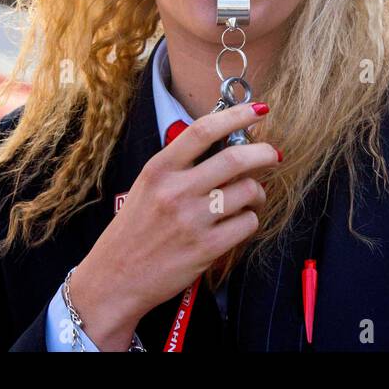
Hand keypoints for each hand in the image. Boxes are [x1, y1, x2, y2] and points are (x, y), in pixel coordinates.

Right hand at [67, 101, 278, 349]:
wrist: (115, 279)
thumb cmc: (134, 230)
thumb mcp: (147, 187)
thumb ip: (180, 166)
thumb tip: (226, 146)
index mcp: (159, 169)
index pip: (203, 131)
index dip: (237, 115)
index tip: (259, 110)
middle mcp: (175, 191)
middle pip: (235, 159)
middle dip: (264, 153)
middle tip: (273, 155)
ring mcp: (192, 220)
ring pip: (247, 192)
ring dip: (258, 193)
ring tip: (251, 198)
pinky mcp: (206, 249)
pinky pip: (247, 224)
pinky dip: (250, 220)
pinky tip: (239, 223)